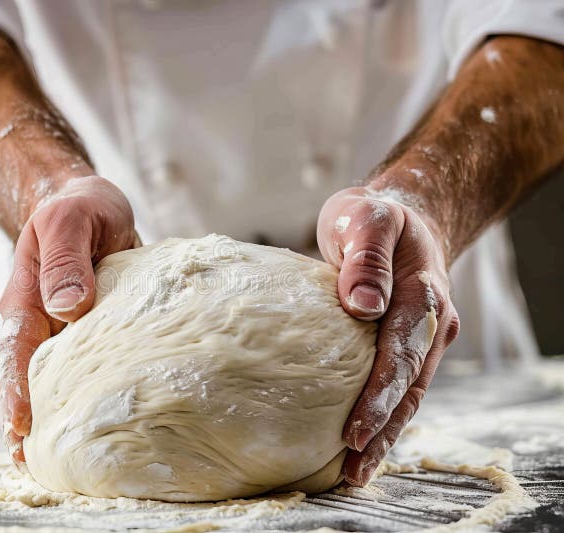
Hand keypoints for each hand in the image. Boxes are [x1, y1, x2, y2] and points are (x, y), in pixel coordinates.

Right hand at [0, 175, 137, 467]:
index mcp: (26, 297)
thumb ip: (65, 259)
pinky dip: (85, 398)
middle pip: (26, 377)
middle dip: (26, 420)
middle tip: (31, 464)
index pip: (17, 348)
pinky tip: (100, 424)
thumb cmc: (80, 208)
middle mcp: (40, 322)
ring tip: (57, 463)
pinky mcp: (91, 334)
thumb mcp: (70, 219)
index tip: (20, 423)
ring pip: (54, 380)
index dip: (15, 387)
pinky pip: (85, 369)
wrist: (89, 206)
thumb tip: (68, 308)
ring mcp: (63, 331)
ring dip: (53, 417)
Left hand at [316, 186, 459, 485]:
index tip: (355, 429)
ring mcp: (423, 338)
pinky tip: (361, 443)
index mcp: (422, 294)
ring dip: (385, 433)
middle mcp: (430, 323)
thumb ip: (366, 256)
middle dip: (383, 429)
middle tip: (353, 468)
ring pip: (408, 394)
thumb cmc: (374, 217)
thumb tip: (362, 305)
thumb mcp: (367, 219)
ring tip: (355, 472)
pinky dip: (383, 416)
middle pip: (410, 385)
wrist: (399, 218)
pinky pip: (399, 385)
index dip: (379, 394)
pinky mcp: (405, 345)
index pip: (402, 353)